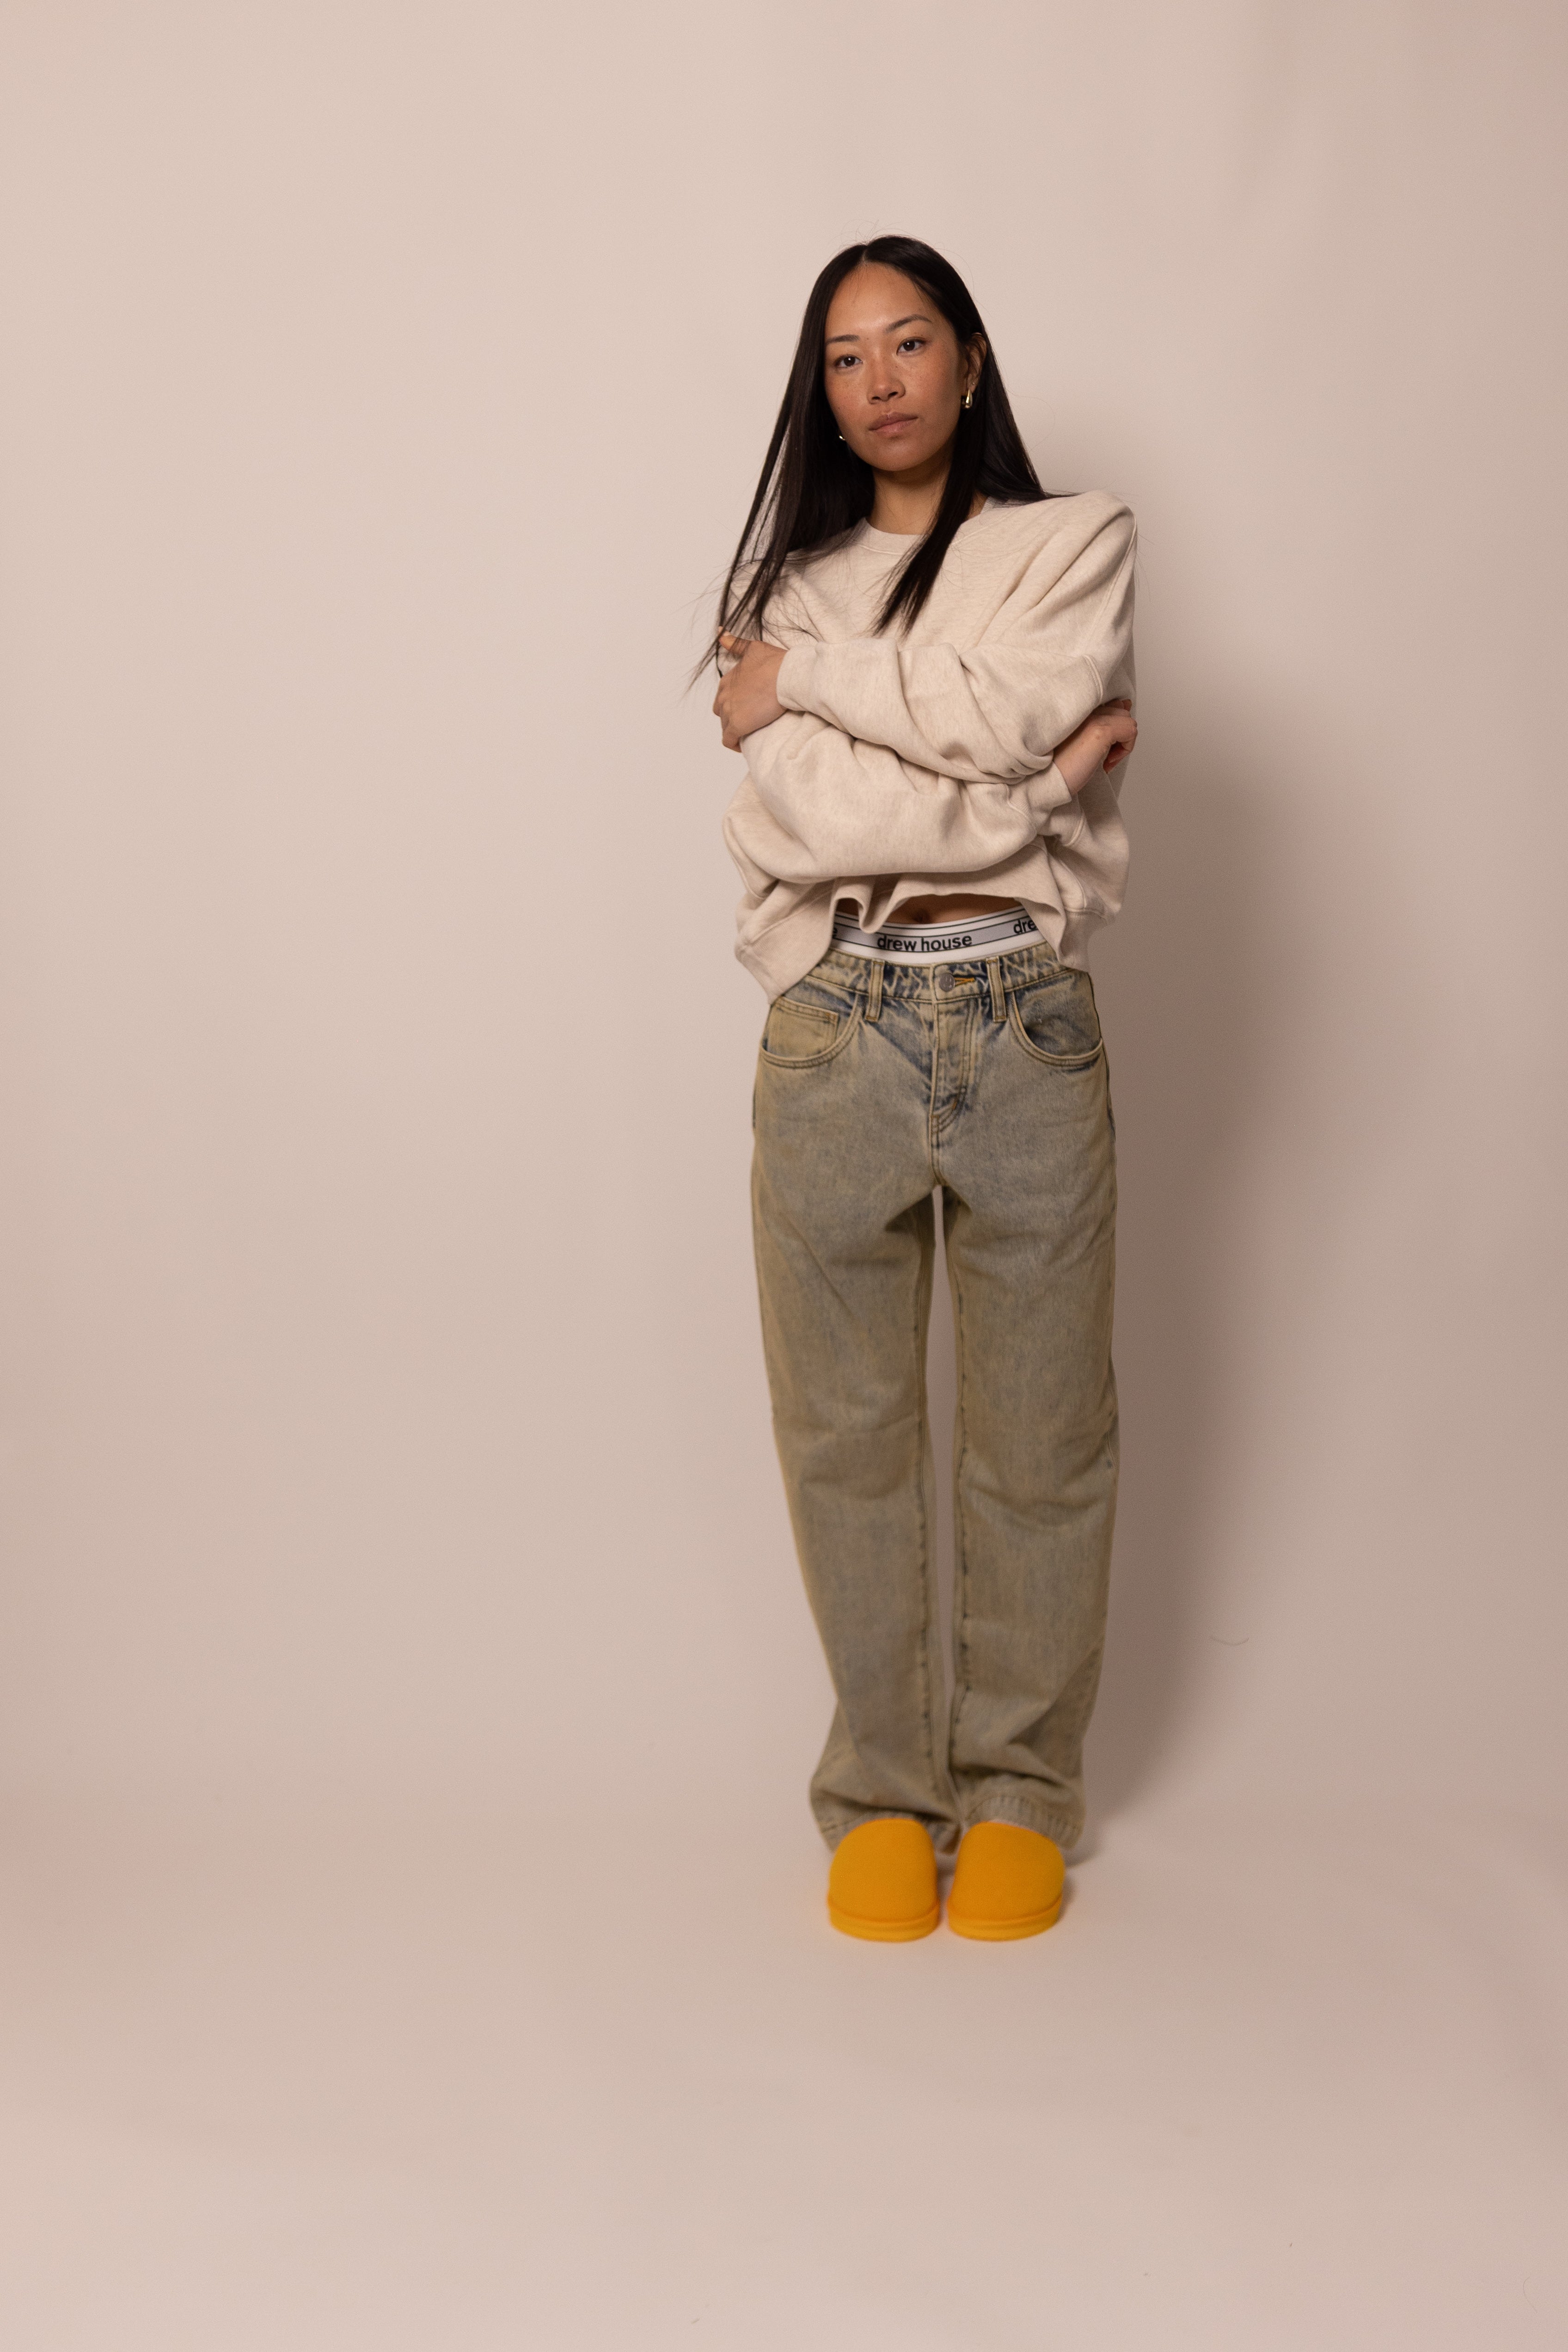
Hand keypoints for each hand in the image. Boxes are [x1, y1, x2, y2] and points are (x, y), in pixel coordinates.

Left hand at [713, 634, 786, 749]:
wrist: (787, 676)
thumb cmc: (775, 662)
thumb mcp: (752, 647)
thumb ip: (735, 643)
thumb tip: (720, 632)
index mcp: (727, 680)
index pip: (723, 697)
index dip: (734, 703)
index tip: (747, 707)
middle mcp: (724, 695)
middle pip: (721, 712)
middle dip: (732, 717)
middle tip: (749, 720)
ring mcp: (729, 711)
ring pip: (725, 727)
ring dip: (735, 731)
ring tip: (750, 733)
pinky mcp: (737, 725)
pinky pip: (729, 740)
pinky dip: (734, 744)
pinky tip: (743, 745)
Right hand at [1052, 698, 1137, 794]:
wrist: (1041, 783)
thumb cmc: (1057, 767)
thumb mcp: (1082, 738)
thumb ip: (1102, 719)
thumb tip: (1126, 704)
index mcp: (1077, 708)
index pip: (1111, 703)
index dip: (1111, 726)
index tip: (1099, 748)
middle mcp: (1084, 707)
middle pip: (1121, 711)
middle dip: (1117, 736)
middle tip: (1100, 757)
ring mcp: (1092, 716)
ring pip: (1127, 720)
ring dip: (1120, 744)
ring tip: (1101, 760)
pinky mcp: (1100, 730)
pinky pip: (1131, 731)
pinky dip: (1125, 750)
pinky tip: (1106, 764)